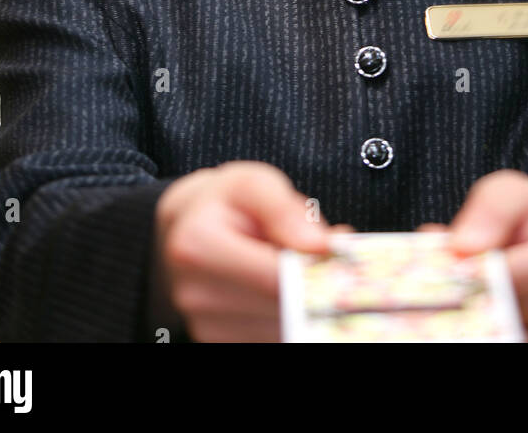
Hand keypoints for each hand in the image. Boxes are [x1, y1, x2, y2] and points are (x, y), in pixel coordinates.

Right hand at [153, 161, 353, 342]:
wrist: (183, 229)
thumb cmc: (222, 203)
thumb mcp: (252, 182)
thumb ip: (284, 208)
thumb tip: (320, 246)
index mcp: (198, 246)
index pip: (275, 279)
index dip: (318, 272)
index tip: (344, 261)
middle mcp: (195, 294)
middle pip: (282, 308)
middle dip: (313, 285)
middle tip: (327, 260)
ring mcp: (204, 326)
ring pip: (281, 328)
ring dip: (301, 304)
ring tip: (294, 270)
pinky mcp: (217, 344)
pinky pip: (272, 337)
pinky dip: (288, 316)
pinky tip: (284, 291)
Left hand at [417, 170, 527, 342]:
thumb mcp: (510, 192)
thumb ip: (490, 210)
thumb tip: (464, 249)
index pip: (516, 278)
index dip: (480, 275)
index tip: (456, 271)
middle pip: (512, 311)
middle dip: (477, 298)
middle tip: (452, 288)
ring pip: (513, 336)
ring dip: (484, 320)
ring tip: (471, 296)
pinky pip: (518, 346)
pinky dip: (496, 334)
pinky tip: (486, 314)